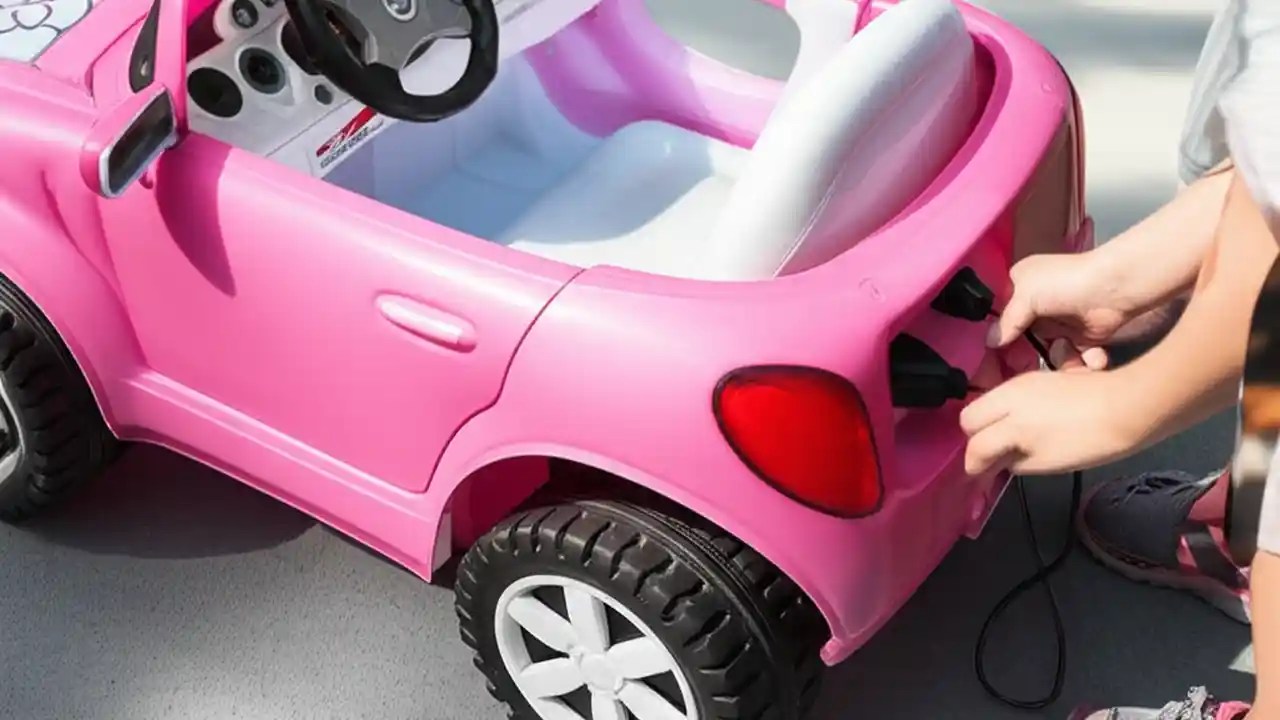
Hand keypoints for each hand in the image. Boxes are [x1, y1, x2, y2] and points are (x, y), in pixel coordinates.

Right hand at [960, 369, 1141, 475]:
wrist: (1127, 406)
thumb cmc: (1091, 442)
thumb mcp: (1047, 463)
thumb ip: (1012, 463)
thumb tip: (995, 463)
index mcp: (1012, 423)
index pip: (976, 447)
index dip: (974, 467)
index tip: (980, 479)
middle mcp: (1008, 397)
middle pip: (969, 418)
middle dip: (974, 439)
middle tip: (992, 456)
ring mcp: (1020, 383)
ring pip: (985, 402)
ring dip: (988, 423)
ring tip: (1007, 441)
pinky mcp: (1034, 376)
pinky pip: (1004, 395)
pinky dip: (1004, 411)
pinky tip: (1023, 424)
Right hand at [988, 252, 1141, 367]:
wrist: (1115, 287)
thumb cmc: (1065, 284)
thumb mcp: (1026, 296)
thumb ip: (1005, 322)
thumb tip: (989, 343)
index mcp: (1020, 286)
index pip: (1000, 316)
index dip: (997, 336)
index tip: (993, 357)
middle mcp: (1037, 305)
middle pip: (1022, 339)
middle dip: (1028, 356)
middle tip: (1026, 369)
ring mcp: (1059, 322)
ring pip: (1048, 352)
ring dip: (1062, 359)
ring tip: (1072, 355)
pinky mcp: (1081, 338)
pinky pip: (1073, 358)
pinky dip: (1084, 361)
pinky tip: (1092, 358)